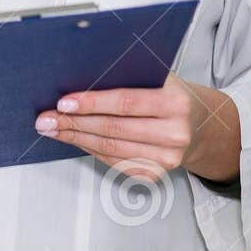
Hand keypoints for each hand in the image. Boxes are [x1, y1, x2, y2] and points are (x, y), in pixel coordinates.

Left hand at [34, 72, 240, 181]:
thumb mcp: (161, 78)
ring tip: (52, 128)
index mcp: (175, 102)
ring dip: (75, 138)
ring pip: (109, 148)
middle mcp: (173, 133)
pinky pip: (113, 161)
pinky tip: (74, 139)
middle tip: (46, 118)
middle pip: (113, 129)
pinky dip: (89, 149)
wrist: (203, 127)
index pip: (125, 103)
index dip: (91, 103)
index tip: (63, 102)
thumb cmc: (175, 96)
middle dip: (74, 123)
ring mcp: (165, 159)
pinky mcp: (154, 175)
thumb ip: (130, 77)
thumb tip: (82, 76)